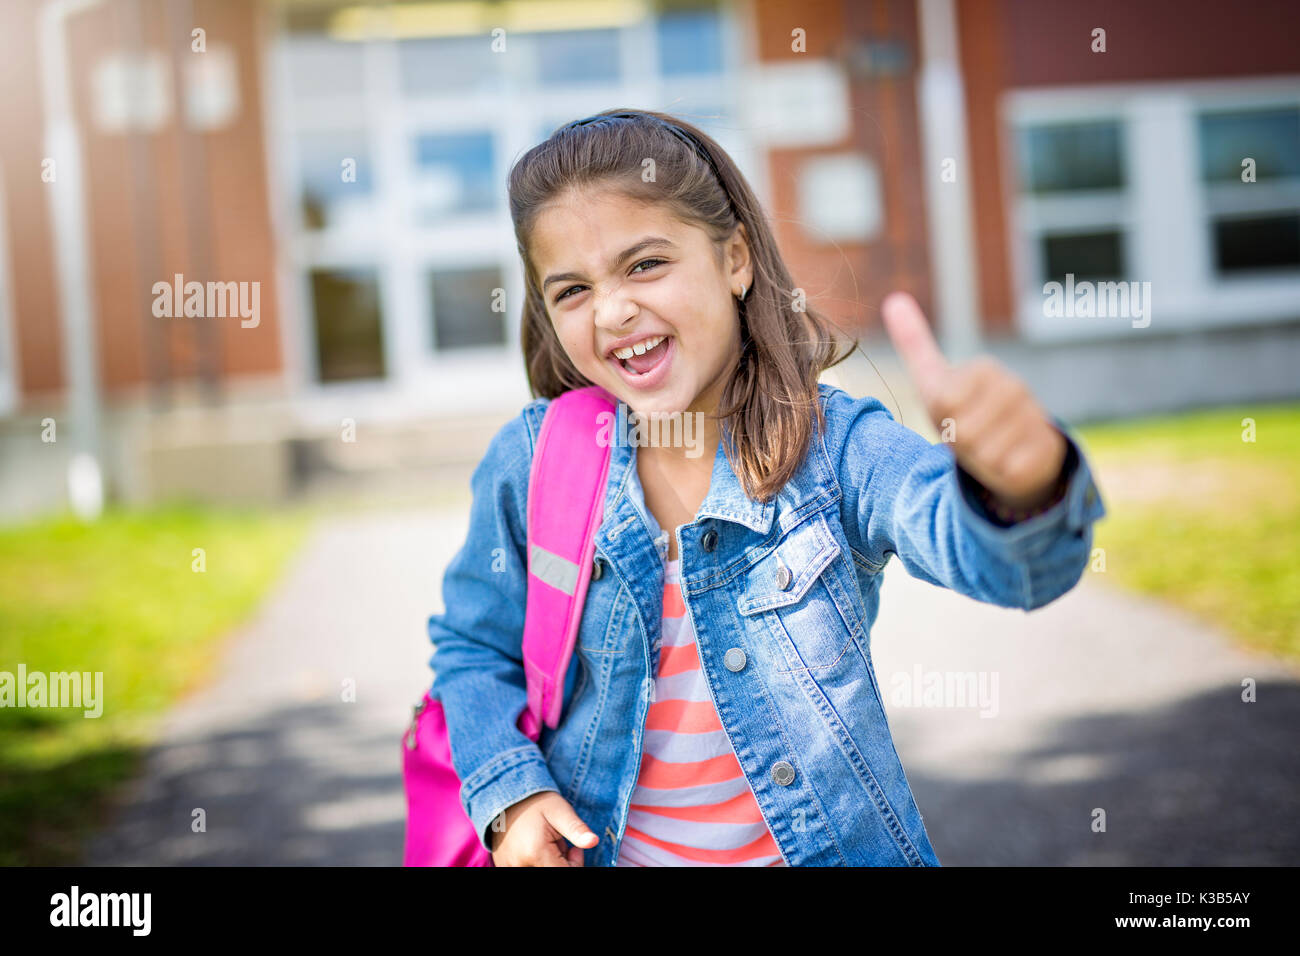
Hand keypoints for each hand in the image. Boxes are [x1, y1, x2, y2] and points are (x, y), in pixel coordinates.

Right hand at [489, 791, 597, 866]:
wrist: (505, 796)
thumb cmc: (536, 802)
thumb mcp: (560, 811)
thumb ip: (576, 829)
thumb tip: (594, 841)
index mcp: (535, 852)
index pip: (566, 872)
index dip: (575, 863)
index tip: (573, 847)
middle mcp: (519, 865)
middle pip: (554, 873)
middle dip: (562, 863)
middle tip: (559, 843)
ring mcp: (508, 867)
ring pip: (542, 871)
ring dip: (549, 862)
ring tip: (545, 843)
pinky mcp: (504, 866)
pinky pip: (528, 868)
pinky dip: (535, 862)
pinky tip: (534, 847)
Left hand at [881, 292, 1066, 510]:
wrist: (1014, 453)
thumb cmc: (967, 416)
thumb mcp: (935, 383)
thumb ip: (915, 344)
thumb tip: (893, 299)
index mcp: (985, 369)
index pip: (942, 402)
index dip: (942, 419)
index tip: (954, 416)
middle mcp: (1015, 386)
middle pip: (961, 430)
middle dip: (961, 442)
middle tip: (973, 437)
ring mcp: (1034, 416)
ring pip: (983, 453)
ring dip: (981, 460)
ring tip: (992, 448)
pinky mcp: (1047, 448)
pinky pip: (1005, 470)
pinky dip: (1002, 473)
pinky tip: (1012, 462)